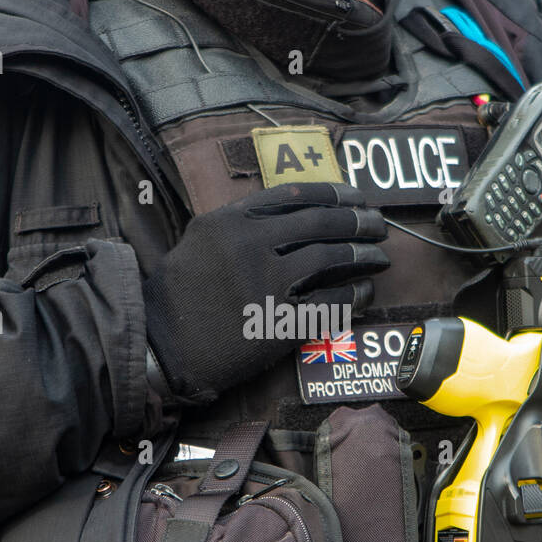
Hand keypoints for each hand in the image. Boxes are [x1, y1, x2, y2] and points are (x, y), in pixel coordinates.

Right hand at [143, 183, 388, 401]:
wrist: (162, 348)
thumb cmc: (178, 295)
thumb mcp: (200, 240)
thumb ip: (240, 223)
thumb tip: (291, 213)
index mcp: (230, 220)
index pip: (296, 195)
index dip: (334, 193)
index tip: (356, 196)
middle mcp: (250, 246)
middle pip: (320, 223)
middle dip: (358, 221)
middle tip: (379, 225)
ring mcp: (266, 285)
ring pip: (331, 259)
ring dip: (363, 255)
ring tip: (379, 256)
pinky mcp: (278, 323)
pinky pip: (330, 303)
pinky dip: (355, 295)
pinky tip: (365, 291)